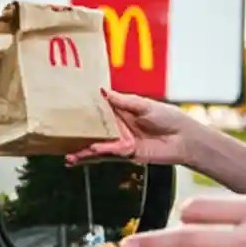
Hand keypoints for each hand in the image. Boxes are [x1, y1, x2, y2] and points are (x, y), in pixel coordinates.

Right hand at [65, 88, 198, 166]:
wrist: (184, 139)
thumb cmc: (168, 117)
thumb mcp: (144, 104)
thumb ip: (123, 101)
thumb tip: (103, 91)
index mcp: (122, 110)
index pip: (99, 109)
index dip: (85, 109)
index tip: (68, 108)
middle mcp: (119, 126)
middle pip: (95, 130)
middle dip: (79, 134)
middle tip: (61, 135)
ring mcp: (121, 141)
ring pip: (98, 145)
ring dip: (84, 151)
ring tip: (68, 155)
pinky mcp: (127, 153)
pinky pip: (110, 153)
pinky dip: (99, 152)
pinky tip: (89, 151)